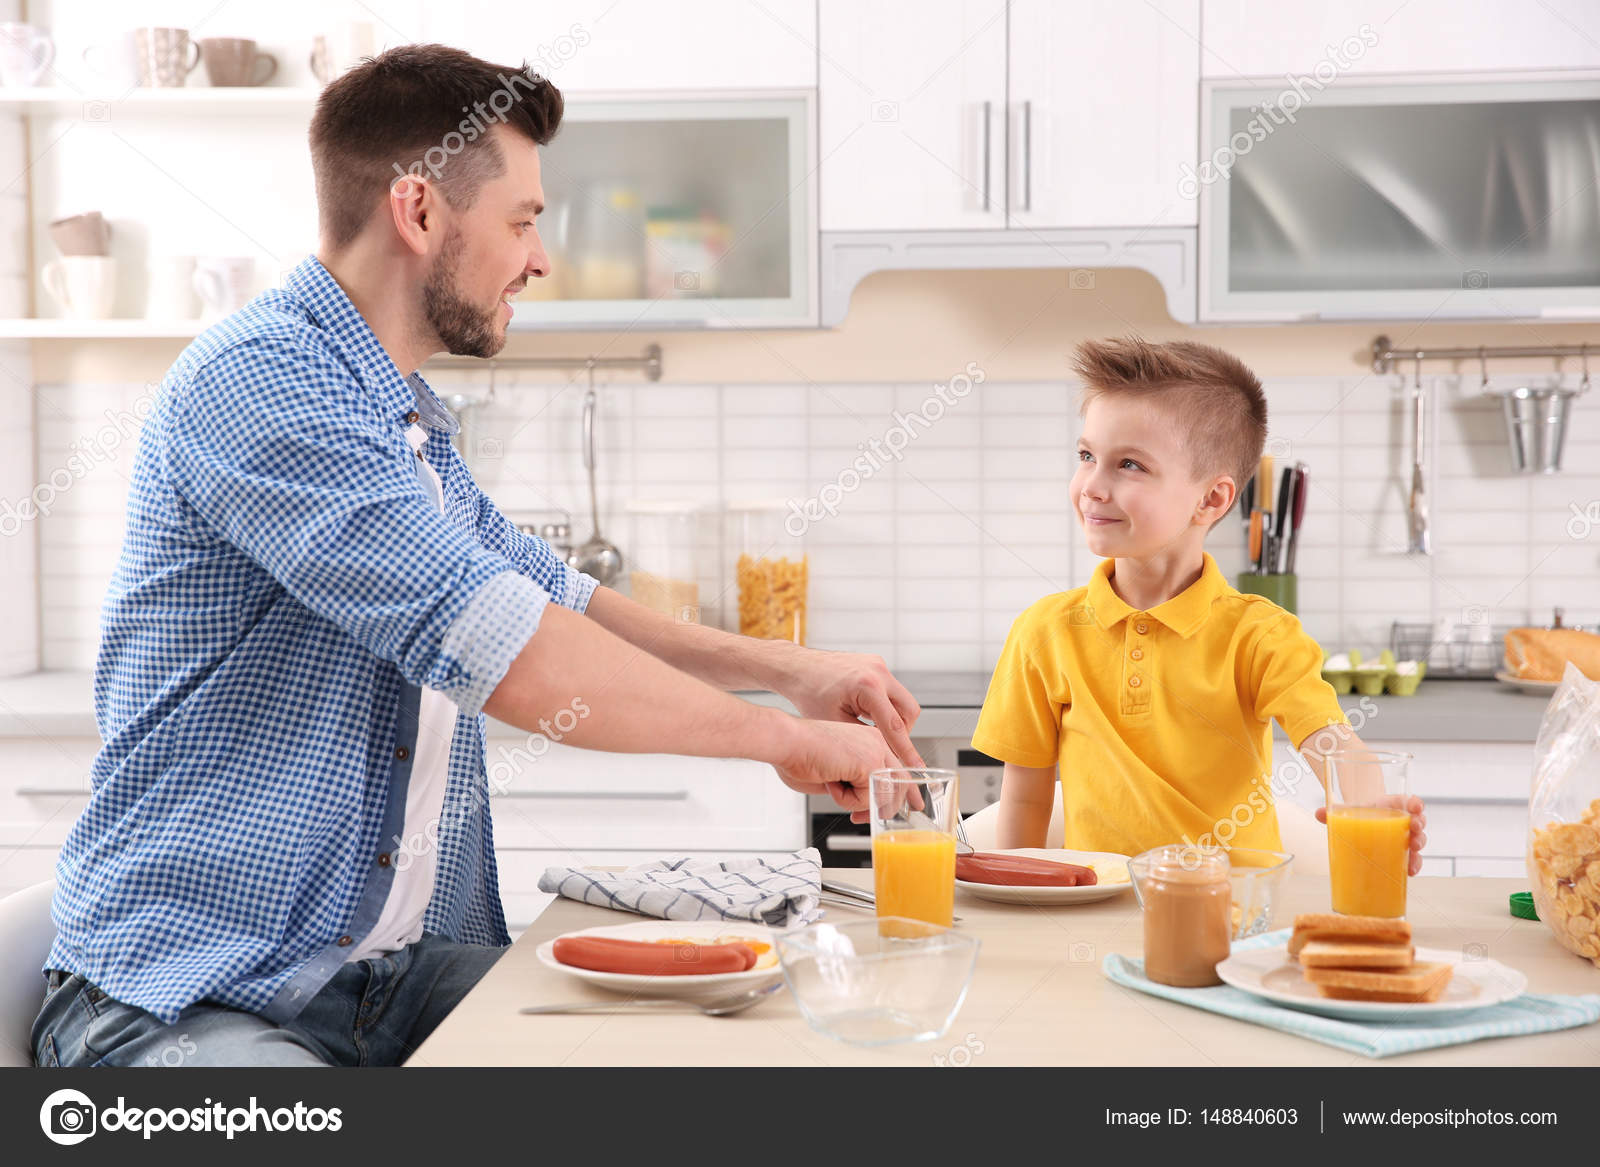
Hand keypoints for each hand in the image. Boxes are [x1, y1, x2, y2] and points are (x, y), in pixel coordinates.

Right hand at [771, 717, 900, 821]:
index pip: (894, 773)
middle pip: (900, 784)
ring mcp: (876, 750)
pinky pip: (867, 798)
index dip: (885, 797)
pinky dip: (845, 800)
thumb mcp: (835, 774)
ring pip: (883, 795)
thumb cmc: (799, 754)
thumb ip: (855, 785)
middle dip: (882, 808)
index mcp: (870, 740)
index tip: (870, 812)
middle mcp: (877, 742)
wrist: (786, 741)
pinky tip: (830, 781)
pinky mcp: (869, 762)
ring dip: (855, 802)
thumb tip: (866, 805)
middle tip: (858, 818)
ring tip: (832, 786)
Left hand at [779, 649, 923, 767]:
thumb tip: (884, 757)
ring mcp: (879, 665)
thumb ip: (863, 739)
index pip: (895, 726)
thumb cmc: (809, 694)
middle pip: (909, 711)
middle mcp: (878, 672)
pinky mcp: (876, 664)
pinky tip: (867, 715)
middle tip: (886, 746)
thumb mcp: (834, 724)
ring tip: (872, 731)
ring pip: (902, 700)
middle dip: (902, 732)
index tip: (917, 768)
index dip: (906, 750)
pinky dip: (885, 706)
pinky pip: (891, 690)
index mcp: (868, 686)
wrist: (798, 667)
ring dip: (894, 719)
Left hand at [1315, 795, 1428, 875]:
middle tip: (1415, 828)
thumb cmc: (1358, 816)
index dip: (1415, 803)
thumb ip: (1333, 813)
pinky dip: (1413, 864)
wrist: (1359, 826)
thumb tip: (1319, 814)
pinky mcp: (1401, 853)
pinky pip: (1412, 858)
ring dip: (1419, 845)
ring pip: (1418, 840)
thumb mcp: (1348, 812)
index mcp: (1391, 806)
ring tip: (1414, 850)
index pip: (1408, 801)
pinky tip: (1409, 871)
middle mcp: (1401, 821)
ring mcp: (1403, 838)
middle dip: (1419, 825)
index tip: (1416, 806)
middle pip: (1417, 821)